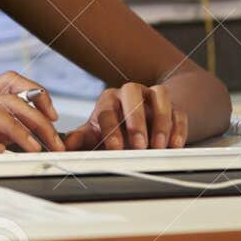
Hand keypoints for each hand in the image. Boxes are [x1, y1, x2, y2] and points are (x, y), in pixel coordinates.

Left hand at [62, 81, 186, 150]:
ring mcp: (153, 96)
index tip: (115, 147)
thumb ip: (80, 140)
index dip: (111, 128)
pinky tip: (175, 145)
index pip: (107, 109)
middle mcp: (130, 92)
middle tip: (138, 146)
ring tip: (158, 147)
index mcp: (108, 99)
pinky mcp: (173, 106)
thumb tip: (61, 147)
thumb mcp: (95, 134)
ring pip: (160, 96)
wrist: (139, 121)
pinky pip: (178, 110)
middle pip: (132, 93)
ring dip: (160, 121)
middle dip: (135, 120)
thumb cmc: (113, 129)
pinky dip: (178, 127)